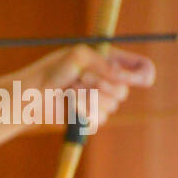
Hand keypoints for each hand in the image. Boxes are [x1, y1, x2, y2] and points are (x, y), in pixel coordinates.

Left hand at [24, 45, 154, 129]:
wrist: (34, 96)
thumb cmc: (54, 71)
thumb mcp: (79, 56)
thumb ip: (104, 64)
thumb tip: (123, 77)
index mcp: (109, 61)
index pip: (138, 67)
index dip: (143, 73)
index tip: (143, 78)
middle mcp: (108, 82)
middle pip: (123, 92)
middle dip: (102, 86)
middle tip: (82, 78)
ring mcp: (99, 101)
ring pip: (110, 108)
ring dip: (88, 99)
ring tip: (71, 90)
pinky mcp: (89, 119)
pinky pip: (98, 120)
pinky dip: (82, 112)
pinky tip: (70, 105)